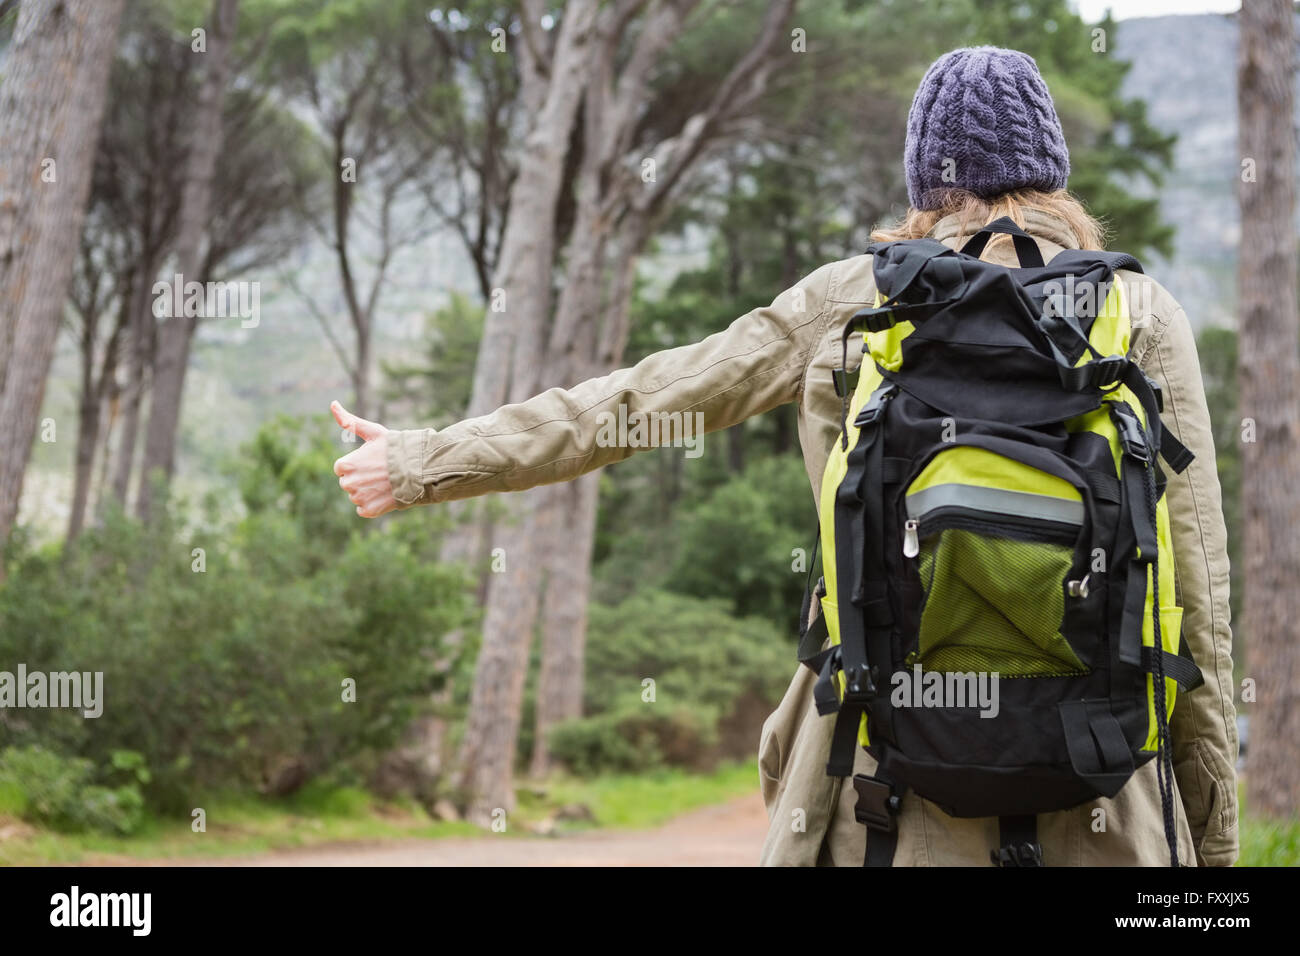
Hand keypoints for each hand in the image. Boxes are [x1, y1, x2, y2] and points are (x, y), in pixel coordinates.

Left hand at [331, 400, 397, 517]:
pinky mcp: (369, 510)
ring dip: (367, 491)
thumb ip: (349, 421)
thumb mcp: (373, 431)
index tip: (371, 462)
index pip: (341, 468)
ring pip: (356, 496)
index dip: (357, 464)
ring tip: (385, 482)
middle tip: (380, 472)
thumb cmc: (395, 449)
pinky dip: (372, 504)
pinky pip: (363, 509)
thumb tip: (332, 403)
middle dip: (360, 478)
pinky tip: (385, 495)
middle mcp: (348, 483)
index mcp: (346, 464)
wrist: (417, 470)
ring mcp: (358, 498)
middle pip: (348, 483)